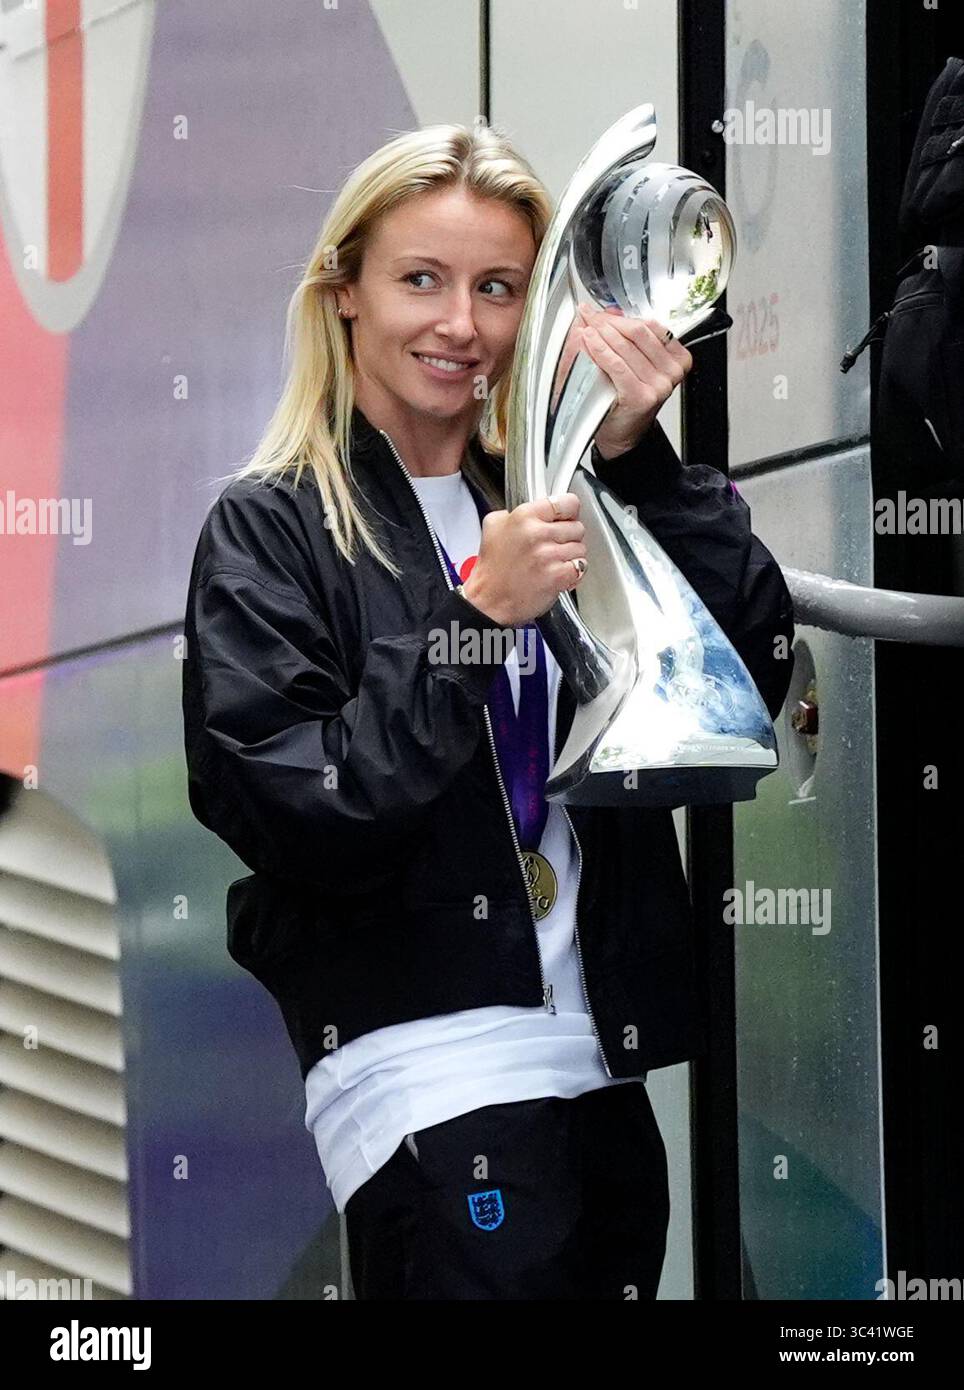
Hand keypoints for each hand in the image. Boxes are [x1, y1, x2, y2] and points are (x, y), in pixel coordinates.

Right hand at [460, 494, 586, 626]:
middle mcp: (537, 533)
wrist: (488, 602)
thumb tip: (537, 509)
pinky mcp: (557, 576)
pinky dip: (573, 573)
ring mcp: (548, 555)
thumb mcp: (493, 526)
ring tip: (552, 563)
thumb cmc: (492, 569)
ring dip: (570, 557)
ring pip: (580, 549)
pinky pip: (580, 568)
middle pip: (577, 527)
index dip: (569, 513)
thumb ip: (515, 512)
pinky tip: (558, 574)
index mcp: (523, 517)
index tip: (566, 519)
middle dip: (568, 538)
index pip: (566, 503)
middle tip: (552, 547)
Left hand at [576, 303, 692, 458]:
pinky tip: (588, 342)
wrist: (623, 435)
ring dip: (601, 332)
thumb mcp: (634, 364)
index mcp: (677, 359)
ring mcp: (659, 385)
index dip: (622, 316)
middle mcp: (672, 371)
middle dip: (609, 321)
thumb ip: (627, 338)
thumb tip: (611, 311)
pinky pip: (617, 365)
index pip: (650, 326)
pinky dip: (600, 350)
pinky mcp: (641, 396)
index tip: (600, 312)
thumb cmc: (627, 400)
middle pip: (638, 332)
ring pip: (626, 345)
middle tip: (589, 316)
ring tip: (585, 326)